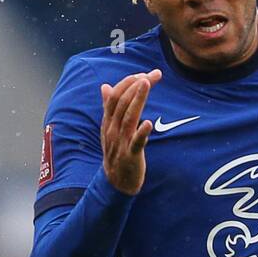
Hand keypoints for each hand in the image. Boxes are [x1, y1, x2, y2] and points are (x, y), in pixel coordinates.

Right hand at [100, 70, 161, 194]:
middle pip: (122, 103)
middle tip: (152, 74)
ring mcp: (121, 143)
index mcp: (108, 122)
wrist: (116, 182)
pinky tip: (149, 123)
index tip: (144, 74)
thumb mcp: (109, 129)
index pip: (115, 96)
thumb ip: (108, 107)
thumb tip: (104, 86)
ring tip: (147, 84)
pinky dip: (142, 133)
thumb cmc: (116, 152)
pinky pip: (136, 143)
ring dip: (138, 100)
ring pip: (129, 118)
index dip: (128, 82)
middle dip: (137, 85)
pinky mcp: (131, 156)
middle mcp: (113, 129)